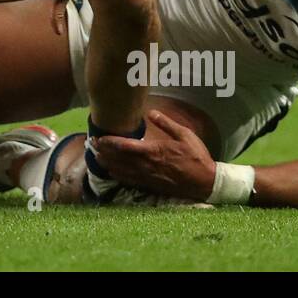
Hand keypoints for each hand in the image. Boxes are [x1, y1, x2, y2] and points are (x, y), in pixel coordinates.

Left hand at [92, 109, 216, 199]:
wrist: (206, 182)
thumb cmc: (197, 157)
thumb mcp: (185, 135)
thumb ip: (166, 123)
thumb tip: (151, 112)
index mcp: (155, 151)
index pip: (126, 146)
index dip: (110, 142)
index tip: (99, 138)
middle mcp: (148, 166)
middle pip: (119, 159)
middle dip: (104, 152)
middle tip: (91, 145)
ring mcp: (149, 177)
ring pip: (122, 171)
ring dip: (108, 164)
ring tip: (96, 157)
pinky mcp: (152, 186)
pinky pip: (131, 181)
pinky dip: (119, 176)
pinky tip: (112, 172)